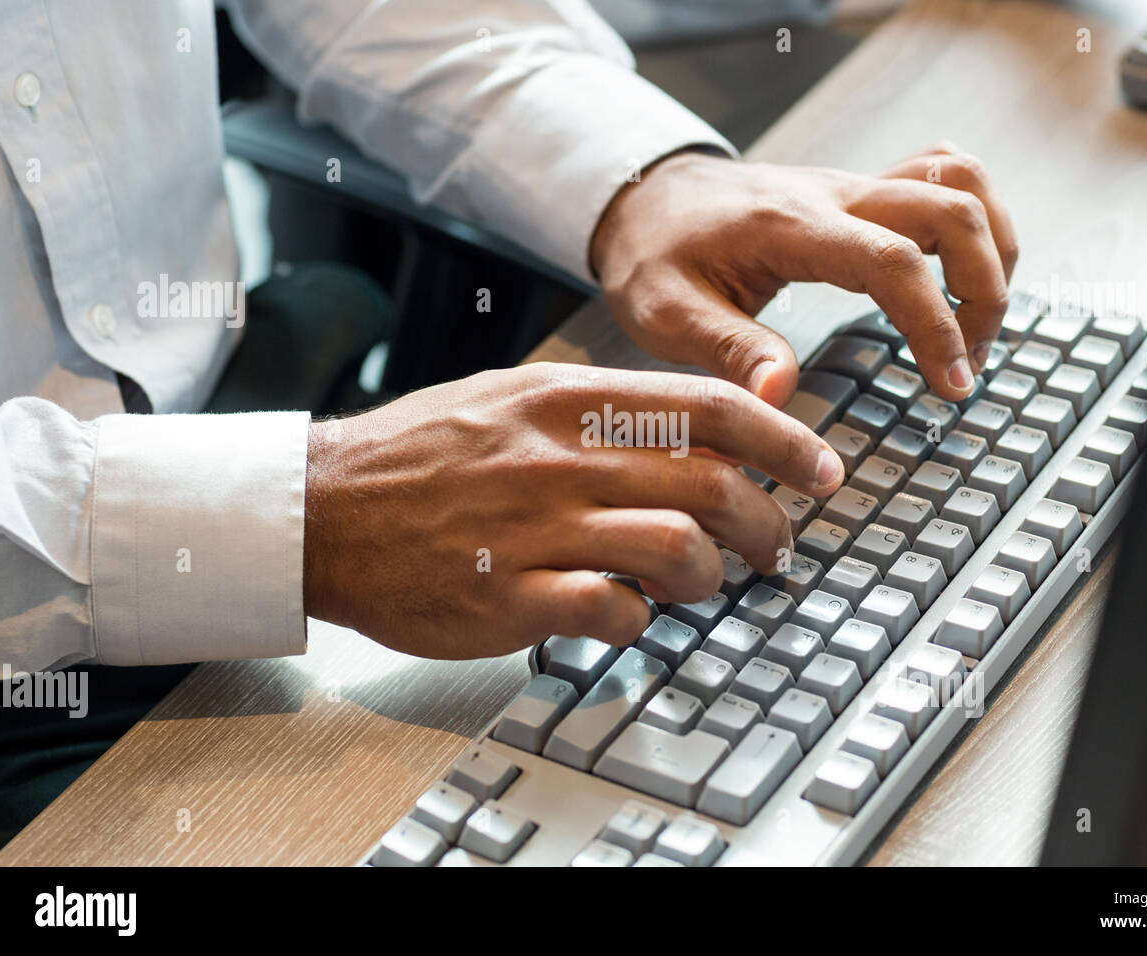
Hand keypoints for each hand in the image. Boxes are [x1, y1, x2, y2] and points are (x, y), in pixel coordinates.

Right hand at [302, 363, 843, 658]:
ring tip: (702, 585)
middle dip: (767, 524)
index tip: (823, 470)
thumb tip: (696, 434)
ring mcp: (535, 528)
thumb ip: (603, 413)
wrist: (324, 507)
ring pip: (676, 551)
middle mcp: (562, 457)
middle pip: (711, 484)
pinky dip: (638, 621)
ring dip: (709, 577)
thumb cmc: (426, 452)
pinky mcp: (507, 594)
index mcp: (570, 400)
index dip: (785, 441)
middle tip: (775, 547)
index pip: (711, 408)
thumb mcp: (515, 399)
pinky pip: (610, 612)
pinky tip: (627, 614)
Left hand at [590, 143, 1017, 405]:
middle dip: (986, 288)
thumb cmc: (655, 256)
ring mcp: (853, 186)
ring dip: (991, 250)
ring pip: (960, 182)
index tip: (952, 384)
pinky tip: (961, 275)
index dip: (937, 324)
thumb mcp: (667, 313)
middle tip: (967, 363)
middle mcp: (834, 194)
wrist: (645, 200)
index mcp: (790, 226)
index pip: (894, 261)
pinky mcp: (860, 191)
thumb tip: (781, 397)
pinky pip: (941, 177)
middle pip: (952, 206)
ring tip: (974, 324)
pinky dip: (972, 222)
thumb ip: (729, 351)